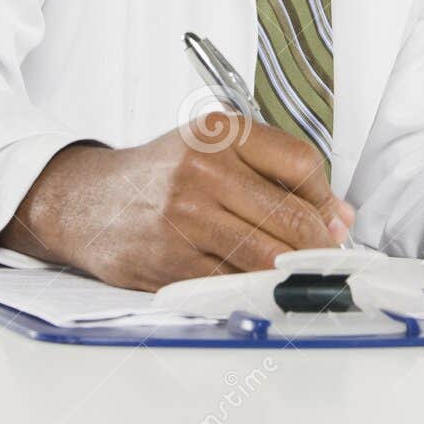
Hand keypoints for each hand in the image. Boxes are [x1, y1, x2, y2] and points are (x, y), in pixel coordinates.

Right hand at [0, 114, 354, 290]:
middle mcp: (203, 170)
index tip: (332, 218)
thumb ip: (275, 173)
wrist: (84, 201)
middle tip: (326, 254)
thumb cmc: (158, 177)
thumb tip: (339, 216)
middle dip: (320, 244)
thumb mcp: (213, 151)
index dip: (327, 198)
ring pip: (269, 257)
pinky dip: (258, 289)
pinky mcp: (172, 261)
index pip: (301, 162)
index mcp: (220, 133)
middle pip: (292, 216)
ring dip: (295, 272)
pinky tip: (260, 283)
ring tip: (299, 271)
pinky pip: (235, 283)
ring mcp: (185, 218)